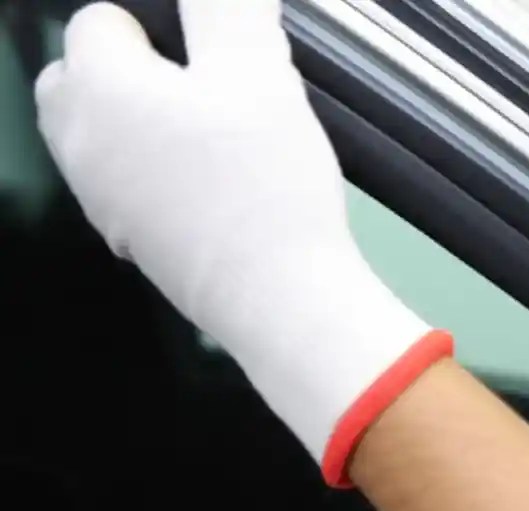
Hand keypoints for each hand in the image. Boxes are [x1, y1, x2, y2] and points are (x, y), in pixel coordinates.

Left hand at [35, 1, 451, 485]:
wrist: (281, 297)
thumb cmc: (266, 187)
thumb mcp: (261, 73)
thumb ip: (228, 10)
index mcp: (97, 88)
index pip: (99, 19)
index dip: (162, 28)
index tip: (214, 59)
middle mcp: (79, 142)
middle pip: (79, 77)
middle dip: (134, 73)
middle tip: (207, 95)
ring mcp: (98, 198)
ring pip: (101, 133)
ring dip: (145, 125)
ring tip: (217, 142)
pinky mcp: (128, 240)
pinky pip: (126, 184)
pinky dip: (157, 176)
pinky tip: (216, 191)